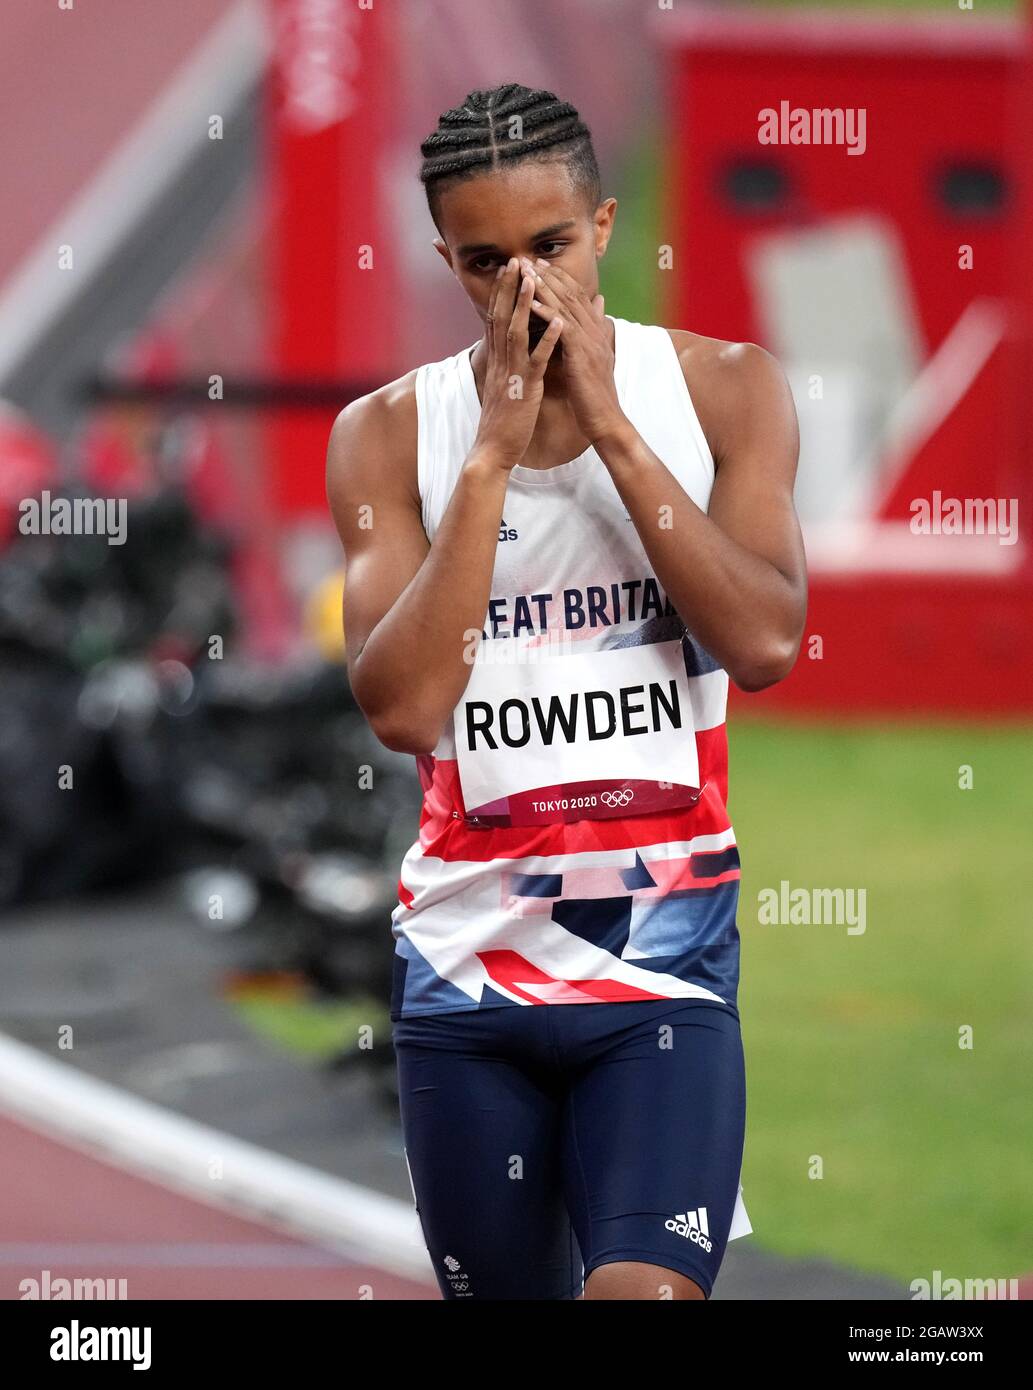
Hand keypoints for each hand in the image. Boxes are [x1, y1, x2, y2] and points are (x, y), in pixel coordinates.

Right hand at [468, 257, 562, 471]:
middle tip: (516, 260)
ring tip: (533, 280)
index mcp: (498, 361)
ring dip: (525, 304)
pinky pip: (536, 361)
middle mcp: (501, 362)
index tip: (508, 270)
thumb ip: (510, 366)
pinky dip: (546, 340)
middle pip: (502, 317)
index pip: (497, 319)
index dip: (502, 293)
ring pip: (516, 332)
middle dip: (509, 288)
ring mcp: (512, 374)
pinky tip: (557, 322)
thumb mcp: (506, 387)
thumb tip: (514, 353)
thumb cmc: (503, 421)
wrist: (493, 450)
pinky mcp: (525, 389)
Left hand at [520, 258, 629, 444]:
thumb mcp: (594, 360)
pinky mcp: (582, 355)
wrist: (605, 420)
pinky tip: (531, 302)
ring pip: (566, 307)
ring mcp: (589, 342)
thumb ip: (592, 335)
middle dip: (549, 276)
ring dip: (544, 287)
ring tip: (526, 272)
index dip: (559, 280)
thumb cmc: (594, 395)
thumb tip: (596, 311)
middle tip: (528, 259)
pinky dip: (547, 313)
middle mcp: (594, 332)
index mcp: (595, 332)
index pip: (576, 297)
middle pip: (570, 295)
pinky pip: (563, 328)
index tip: (540, 266)